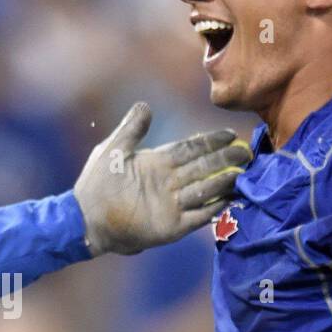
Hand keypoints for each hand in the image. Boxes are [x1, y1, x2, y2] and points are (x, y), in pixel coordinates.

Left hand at [74, 102, 249, 255]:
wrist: (86, 218)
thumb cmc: (96, 184)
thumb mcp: (113, 149)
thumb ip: (131, 128)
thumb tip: (146, 105)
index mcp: (158, 163)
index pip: (191, 149)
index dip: (211, 142)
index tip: (230, 135)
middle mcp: (169, 183)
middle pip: (204, 168)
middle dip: (225, 159)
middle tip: (246, 152)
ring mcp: (172, 205)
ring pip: (205, 190)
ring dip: (224, 182)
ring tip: (243, 173)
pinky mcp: (171, 227)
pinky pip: (198, 217)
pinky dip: (214, 210)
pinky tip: (230, 201)